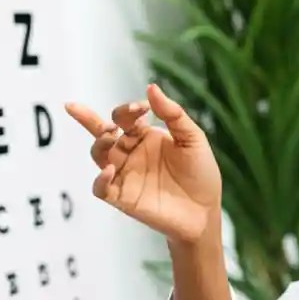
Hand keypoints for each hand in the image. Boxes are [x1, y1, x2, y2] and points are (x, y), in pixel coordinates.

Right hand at [66, 84, 220, 242]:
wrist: (205, 212)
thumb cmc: (201, 174)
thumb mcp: (192, 139)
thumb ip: (173, 114)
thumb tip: (151, 87)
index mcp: (144, 137)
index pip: (124, 117)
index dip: (127, 110)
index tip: (141, 108)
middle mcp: (130, 154)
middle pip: (102, 132)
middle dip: (93, 120)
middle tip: (112, 125)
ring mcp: (124, 175)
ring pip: (98, 156)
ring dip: (99, 145)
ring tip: (111, 139)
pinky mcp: (123, 198)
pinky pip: (101, 188)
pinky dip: (100, 180)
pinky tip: (110, 170)